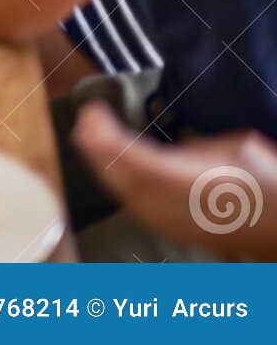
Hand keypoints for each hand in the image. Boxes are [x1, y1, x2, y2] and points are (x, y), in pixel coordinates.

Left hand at [74, 101, 276, 259]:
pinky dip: (117, 183)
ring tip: (92, 138)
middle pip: (117, 176)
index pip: (128, 158)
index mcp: (186, 182)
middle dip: (95, 147)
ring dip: (102, 165)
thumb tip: (161, 150)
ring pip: (122, 193)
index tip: (92, 110)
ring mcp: (171, 226)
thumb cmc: (266, 181)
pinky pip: (134, 206)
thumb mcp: (233, 149)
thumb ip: (190, 150)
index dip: (102, 134)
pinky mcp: (175, 234)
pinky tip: (113, 169)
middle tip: (85, 121)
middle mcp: (172, 208)